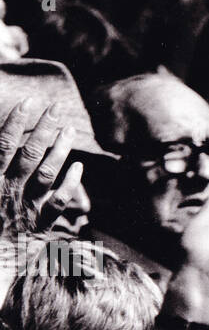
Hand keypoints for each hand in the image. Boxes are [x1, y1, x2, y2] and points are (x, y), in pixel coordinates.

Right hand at [0, 101, 83, 234]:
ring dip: (59, 150)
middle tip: (57, 106)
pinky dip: (70, 184)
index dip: (14, 122)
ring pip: (45, 174)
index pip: (2, 146)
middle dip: (43, 128)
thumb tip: (0, 146)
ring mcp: (24, 208)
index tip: (28, 102)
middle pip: (27, 155)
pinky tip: (79, 167)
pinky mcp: (39, 226)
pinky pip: (58, 203)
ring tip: (70, 129)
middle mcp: (7, 192)